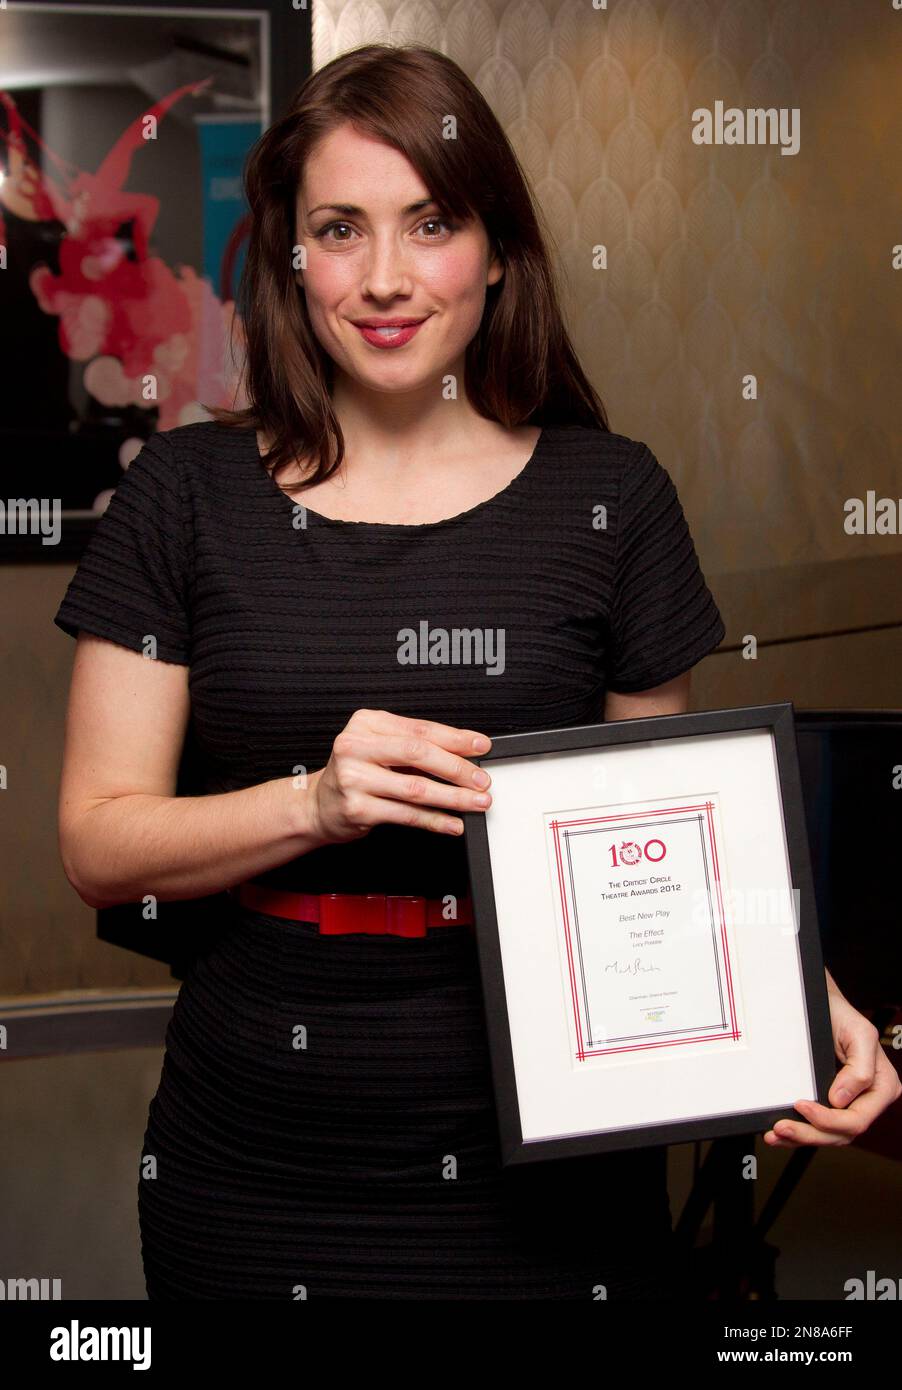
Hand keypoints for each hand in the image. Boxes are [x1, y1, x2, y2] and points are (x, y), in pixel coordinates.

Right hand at [307, 707, 492, 846]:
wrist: (318, 805)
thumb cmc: (356, 773)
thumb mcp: (379, 747)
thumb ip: (415, 746)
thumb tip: (464, 754)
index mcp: (366, 723)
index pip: (419, 729)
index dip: (455, 738)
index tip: (480, 745)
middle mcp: (355, 746)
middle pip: (418, 754)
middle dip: (457, 768)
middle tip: (481, 779)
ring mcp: (354, 778)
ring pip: (416, 788)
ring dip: (453, 798)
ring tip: (476, 801)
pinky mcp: (357, 808)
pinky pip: (406, 815)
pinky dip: (434, 820)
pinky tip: (452, 823)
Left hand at [763, 969, 901, 1147]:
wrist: (823, 1008)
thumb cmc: (842, 1016)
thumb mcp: (859, 1033)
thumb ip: (860, 1068)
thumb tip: (841, 1099)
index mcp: (881, 1087)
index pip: (857, 1118)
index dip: (829, 1120)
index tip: (802, 1106)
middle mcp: (867, 1099)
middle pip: (840, 1132)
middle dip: (809, 1134)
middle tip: (782, 1127)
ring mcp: (848, 1104)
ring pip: (827, 1134)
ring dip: (800, 1137)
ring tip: (775, 1134)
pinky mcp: (829, 1104)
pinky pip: (817, 1126)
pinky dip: (798, 1131)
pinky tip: (780, 1133)